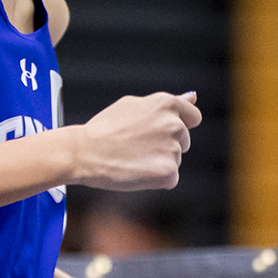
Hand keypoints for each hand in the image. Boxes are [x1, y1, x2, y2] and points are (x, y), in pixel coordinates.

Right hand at [71, 91, 201, 190]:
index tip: (161, 133)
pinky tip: (136, 172)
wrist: (84, 152)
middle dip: (166, 145)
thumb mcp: (133, 105)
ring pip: (175, 161)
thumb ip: (166, 102)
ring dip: (158, 163)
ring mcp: (172, 149)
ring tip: (132, 158)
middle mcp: (174, 124)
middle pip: (184, 142)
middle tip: (136, 146)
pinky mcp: (167, 172)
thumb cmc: (104, 128)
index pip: (193, 117)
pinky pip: (170, 180)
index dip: (179, 126)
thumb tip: (192, 97)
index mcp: (166, 104)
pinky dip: (155, 180)